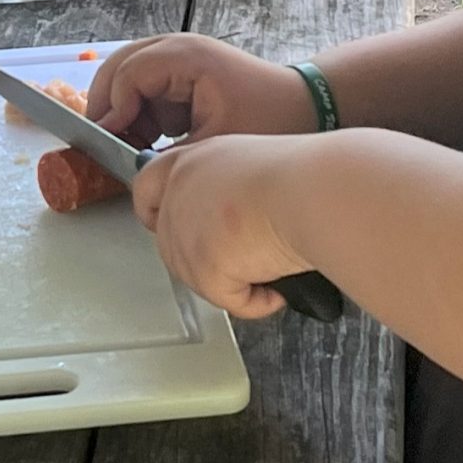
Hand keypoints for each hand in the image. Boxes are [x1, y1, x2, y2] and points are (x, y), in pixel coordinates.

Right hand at [87, 33, 316, 147]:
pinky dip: (137, 111)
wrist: (304, 105)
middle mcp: (177, 47)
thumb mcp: (215, 144)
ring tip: (123, 145)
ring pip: (126, 75)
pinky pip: (144, 86)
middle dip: (107, 104)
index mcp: (186, 57)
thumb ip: (166, 154)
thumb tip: (131, 166)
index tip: (107, 143)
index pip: (128, 74)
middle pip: (118, 65)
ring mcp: (178, 56)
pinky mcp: (182, 72)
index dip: (112, 109)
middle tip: (100, 143)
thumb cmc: (268, 120)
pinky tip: (142, 140)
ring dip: (121, 109)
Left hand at [132, 135, 318, 320]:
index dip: (157, 213)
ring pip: (196, 277)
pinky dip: (256, 302)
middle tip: (244, 260)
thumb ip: (225, 189)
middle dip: (205, 260)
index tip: (180, 229)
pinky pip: (228, 299)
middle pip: (169, 243)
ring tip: (272, 268)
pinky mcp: (203, 267)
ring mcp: (185, 232)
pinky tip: (277, 289)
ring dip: (233, 280)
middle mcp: (179, 194)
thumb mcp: (253, 166)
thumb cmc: (304, 176)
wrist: (315, 192)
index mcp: (191, 161)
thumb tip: (229, 225)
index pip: (147, 187)